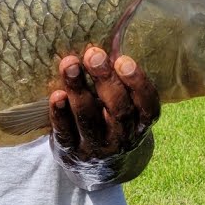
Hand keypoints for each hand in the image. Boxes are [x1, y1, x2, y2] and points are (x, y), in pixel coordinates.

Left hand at [50, 45, 158, 168]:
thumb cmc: (112, 123)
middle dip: (105, 80)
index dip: (138, 83)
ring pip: (89, 119)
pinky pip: (65, 132)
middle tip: (93, 54)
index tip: (123, 60)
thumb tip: (112, 34)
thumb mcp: (126, 109)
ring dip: (79, 90)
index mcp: (140, 124)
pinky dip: (60, 113)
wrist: (98, 170)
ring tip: (69, 64)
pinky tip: (56, 94)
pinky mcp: (71, 151)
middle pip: (118, 109)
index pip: (147, 106)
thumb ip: (121, 82)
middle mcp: (121, 138)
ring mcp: (96, 147)